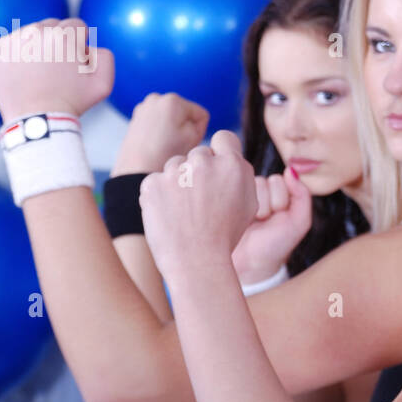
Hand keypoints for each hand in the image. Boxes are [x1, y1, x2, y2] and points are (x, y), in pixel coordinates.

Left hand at [0, 18, 113, 123]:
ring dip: (38, 47)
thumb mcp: (104, 83)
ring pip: (32, 34)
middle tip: (58, 68)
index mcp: (64, 35)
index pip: (76, 25)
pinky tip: (25, 74)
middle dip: (59, 43)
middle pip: (53, 26)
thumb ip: (105, 56)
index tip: (74, 61)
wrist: (37, 120)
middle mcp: (37, 32)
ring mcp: (15, 40)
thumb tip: (89, 46)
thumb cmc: (71, 103)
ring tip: (40, 74)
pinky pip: (12, 44)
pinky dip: (18, 55)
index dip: (80, 44)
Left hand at [112, 92, 209, 175]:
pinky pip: (157, 121)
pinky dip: (159, 130)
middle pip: (184, 113)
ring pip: (171, 117)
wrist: (137, 169)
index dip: (199, 130)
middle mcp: (157, 98)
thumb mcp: (194, 137)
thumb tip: (191, 118)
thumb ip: (200, 122)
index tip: (187, 141)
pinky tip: (155, 143)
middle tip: (175, 143)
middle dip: (183, 127)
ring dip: (172, 128)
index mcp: (173, 100)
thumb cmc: (165, 155)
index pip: (201, 113)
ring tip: (164, 143)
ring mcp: (144, 107)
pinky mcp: (136, 117)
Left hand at [139, 130, 257, 281]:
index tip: (216, 169)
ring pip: (176, 166)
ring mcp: (176, 172)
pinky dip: (159, 194)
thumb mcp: (248, 205)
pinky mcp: (153, 183)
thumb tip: (231, 159)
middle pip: (198, 153)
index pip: (224, 138)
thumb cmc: (224, 237)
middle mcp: (204, 162)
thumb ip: (241, 175)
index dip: (220, 153)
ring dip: (178, 181)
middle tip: (200, 201)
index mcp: (233, 165)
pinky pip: (156, 180)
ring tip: (184, 211)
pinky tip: (168, 214)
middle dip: (198, 171)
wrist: (196, 262)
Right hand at [230, 169, 313, 283]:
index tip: (278, 218)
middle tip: (264, 222)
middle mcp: (262, 191)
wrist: (250, 264)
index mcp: (281, 192)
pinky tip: (240, 220)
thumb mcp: (299, 222)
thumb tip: (290, 169)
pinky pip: (233, 192)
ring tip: (253, 222)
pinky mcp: (228, 200)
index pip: (279, 180)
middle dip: (267, 205)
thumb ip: (302, 195)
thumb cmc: (277, 244)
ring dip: (253, 208)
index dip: (280, 201)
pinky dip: (239, 207)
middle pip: (263, 182)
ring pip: (247, 188)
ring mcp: (244, 195)